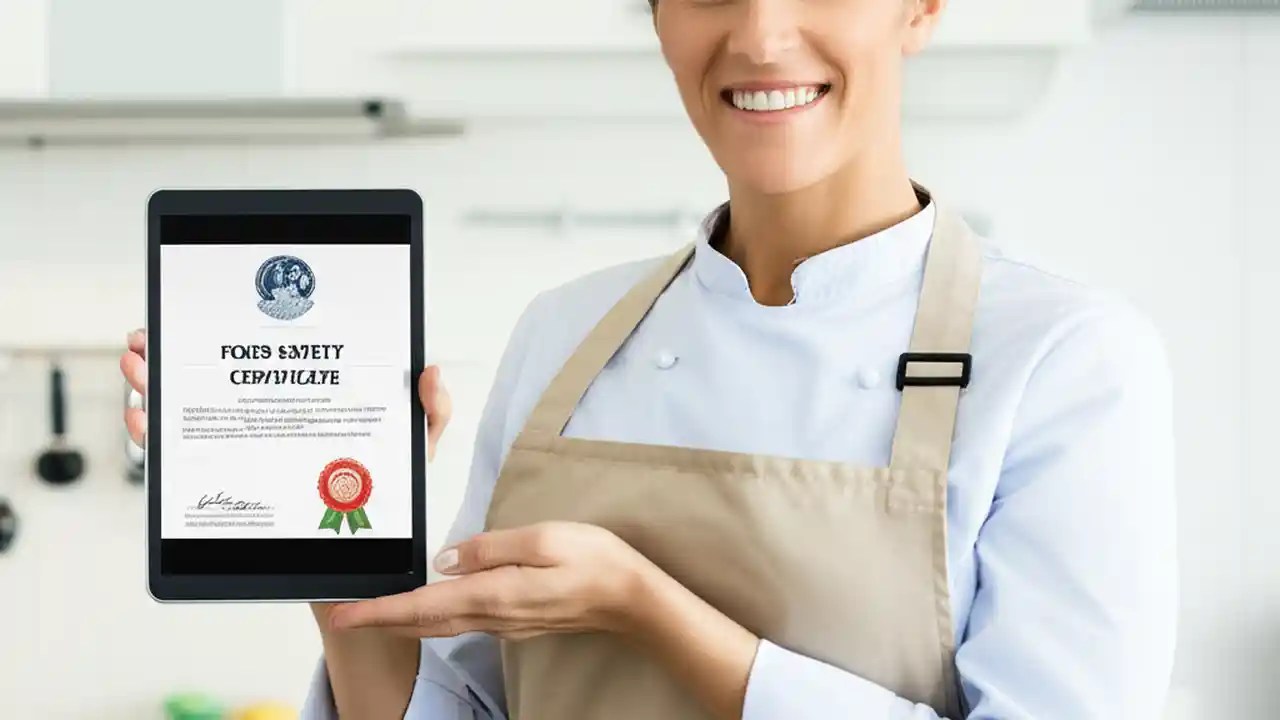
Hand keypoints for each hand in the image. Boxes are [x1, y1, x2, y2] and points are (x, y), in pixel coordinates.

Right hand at [119, 328, 454, 627]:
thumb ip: (429, 412)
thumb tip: (428, 371)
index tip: (205, 313)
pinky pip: (184, 461)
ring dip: (153, 386)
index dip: (234, 332)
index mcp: (311, 400)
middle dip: (174, 355)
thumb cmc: (387, 499)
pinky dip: (156, 439)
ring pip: (190, 412)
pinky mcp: (232, 488)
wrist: (363, 566)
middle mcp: (272, 420)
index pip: (268, 357)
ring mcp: (247, 451)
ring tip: (137, 368)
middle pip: (215, 377)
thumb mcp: (413, 451)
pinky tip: (145, 424)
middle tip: (148, 340)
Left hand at [331, 521, 760, 719]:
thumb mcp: (543, 539)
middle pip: (422, 622)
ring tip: (374, 609)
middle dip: (380, 619)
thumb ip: (491, 547)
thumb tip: (448, 558)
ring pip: (438, 624)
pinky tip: (426, 606)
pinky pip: (459, 620)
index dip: (380, 610)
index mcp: (494, 594)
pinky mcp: (514, 619)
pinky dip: (431, 616)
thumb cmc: (594, 562)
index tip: (345, 613)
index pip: (423, 604)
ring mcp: (504, 622)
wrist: (630, 597)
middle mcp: (492, 615)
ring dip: (402, 619)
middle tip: (344, 614)